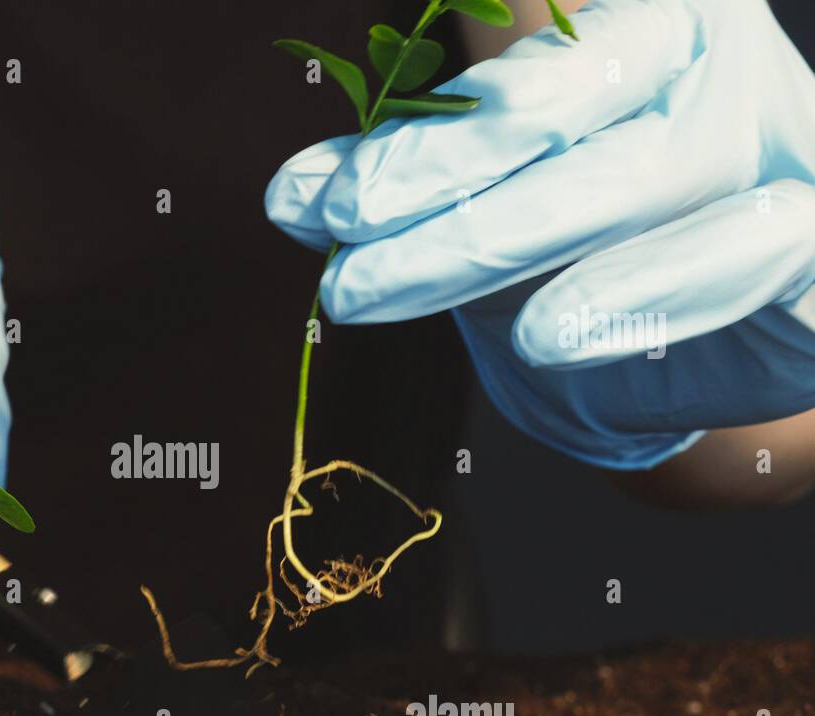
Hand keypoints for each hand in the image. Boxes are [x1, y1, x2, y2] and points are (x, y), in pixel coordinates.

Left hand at [265, 0, 814, 469]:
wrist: (722, 341)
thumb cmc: (598, 245)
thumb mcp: (490, 207)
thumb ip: (405, 188)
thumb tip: (291, 194)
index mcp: (633, 20)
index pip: (521, 34)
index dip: (421, 111)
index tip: (318, 187)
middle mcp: (712, 58)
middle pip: (571, 96)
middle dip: (438, 172)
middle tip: (335, 234)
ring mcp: (778, 138)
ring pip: (643, 171)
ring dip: (501, 235)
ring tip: (383, 291)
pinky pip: (742, 247)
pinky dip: (639, 293)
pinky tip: (542, 336)